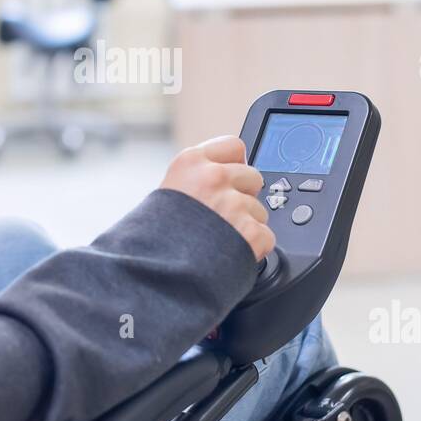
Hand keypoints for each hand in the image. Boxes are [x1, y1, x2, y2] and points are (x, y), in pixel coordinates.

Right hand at [160, 135, 273, 260]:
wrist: (153, 273)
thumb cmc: (155, 238)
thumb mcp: (168, 192)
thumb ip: (198, 178)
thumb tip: (226, 175)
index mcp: (191, 162)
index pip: (234, 146)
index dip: (234, 165)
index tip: (230, 178)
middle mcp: (214, 177)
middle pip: (253, 177)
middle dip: (244, 196)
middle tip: (223, 215)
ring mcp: (233, 204)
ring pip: (260, 210)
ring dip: (247, 225)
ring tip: (221, 238)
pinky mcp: (249, 231)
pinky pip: (266, 235)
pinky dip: (254, 248)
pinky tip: (231, 252)